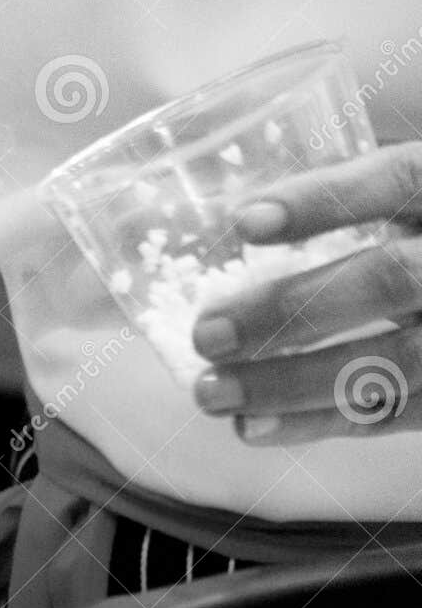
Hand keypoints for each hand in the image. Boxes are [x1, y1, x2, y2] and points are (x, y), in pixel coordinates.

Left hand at [191, 142, 421, 444]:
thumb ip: (349, 202)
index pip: (399, 181)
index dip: (325, 200)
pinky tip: (250, 426)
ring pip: (393, 361)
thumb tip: (235, 220)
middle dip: (291, 309)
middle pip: (392, 280)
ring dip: (290, 383)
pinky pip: (389, 414)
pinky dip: (314, 423)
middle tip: (207, 334)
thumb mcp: (400, 207)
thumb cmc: (412, 243)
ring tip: (212, 392)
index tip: (243, 223)